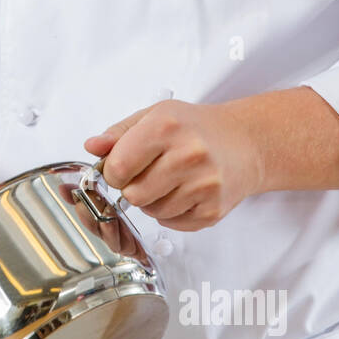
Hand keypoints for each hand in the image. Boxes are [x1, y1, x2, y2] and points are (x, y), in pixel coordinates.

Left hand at [83, 99, 263, 230]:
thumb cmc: (197, 128)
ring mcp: (204, 185)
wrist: (246, 142)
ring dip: (154, 201)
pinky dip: (172, 212)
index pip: (118, 167)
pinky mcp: (213, 210)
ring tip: (171, 180)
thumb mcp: (156, 116)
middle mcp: (188, 155)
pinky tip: (185, 192)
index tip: (123, 168)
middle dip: (134, 187)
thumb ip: (119, 133)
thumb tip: (92, 146)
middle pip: (133, 194)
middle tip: (150, 173)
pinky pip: (172, 223)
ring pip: (152, 212)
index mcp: (166, 127)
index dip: (114, 172)